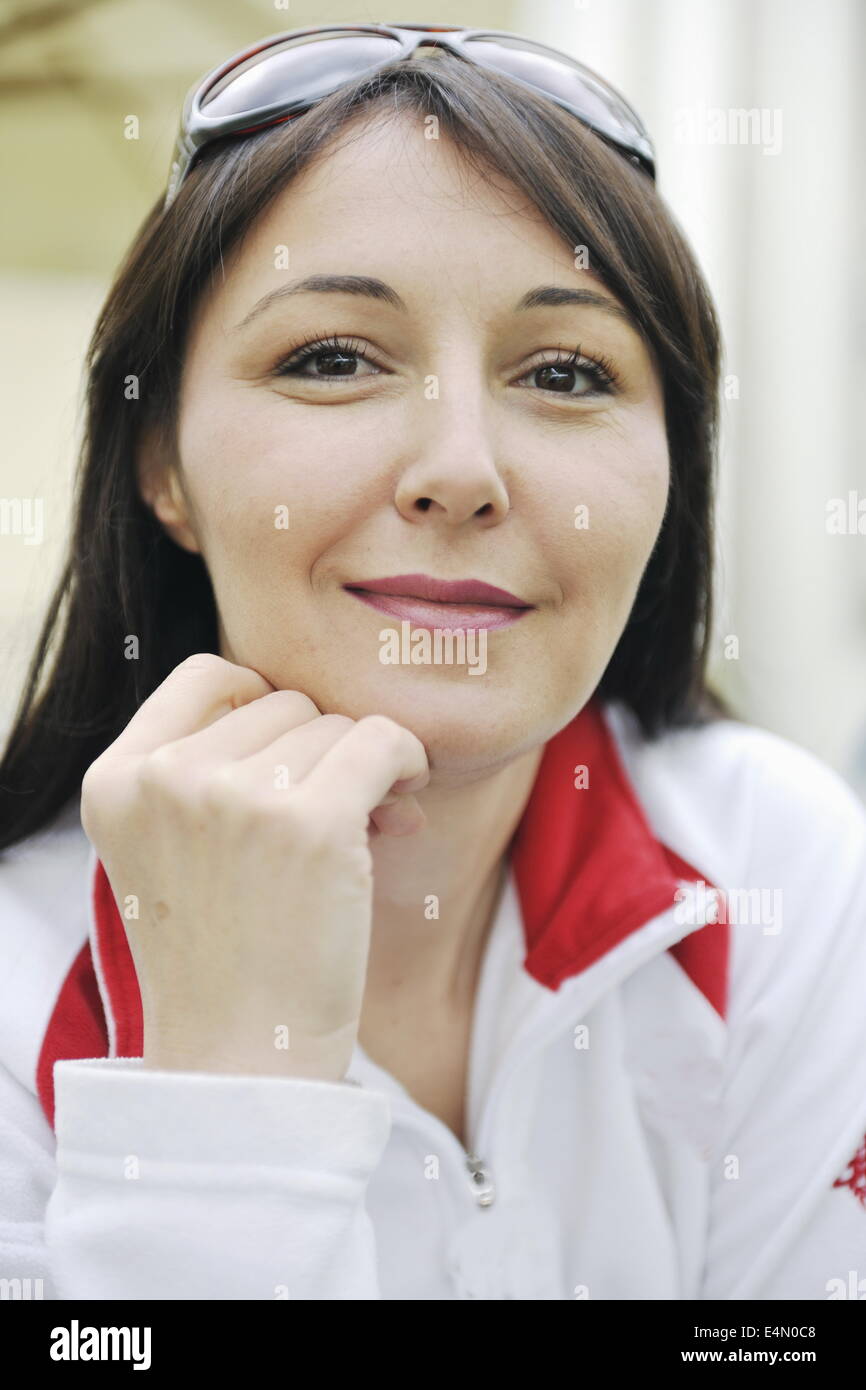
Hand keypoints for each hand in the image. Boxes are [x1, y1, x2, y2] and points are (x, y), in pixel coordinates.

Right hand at [79, 653, 429, 1079]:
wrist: (240, 1061)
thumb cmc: (224, 957)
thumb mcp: (175, 851)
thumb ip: (220, 772)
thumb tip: (337, 720)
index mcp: (116, 780)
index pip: (206, 675)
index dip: (262, 706)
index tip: (288, 758)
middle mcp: (166, 778)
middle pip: (282, 704)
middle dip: (316, 752)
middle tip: (331, 813)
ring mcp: (236, 797)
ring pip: (335, 727)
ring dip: (361, 769)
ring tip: (360, 829)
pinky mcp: (312, 823)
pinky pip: (384, 742)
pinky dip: (406, 763)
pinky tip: (404, 805)